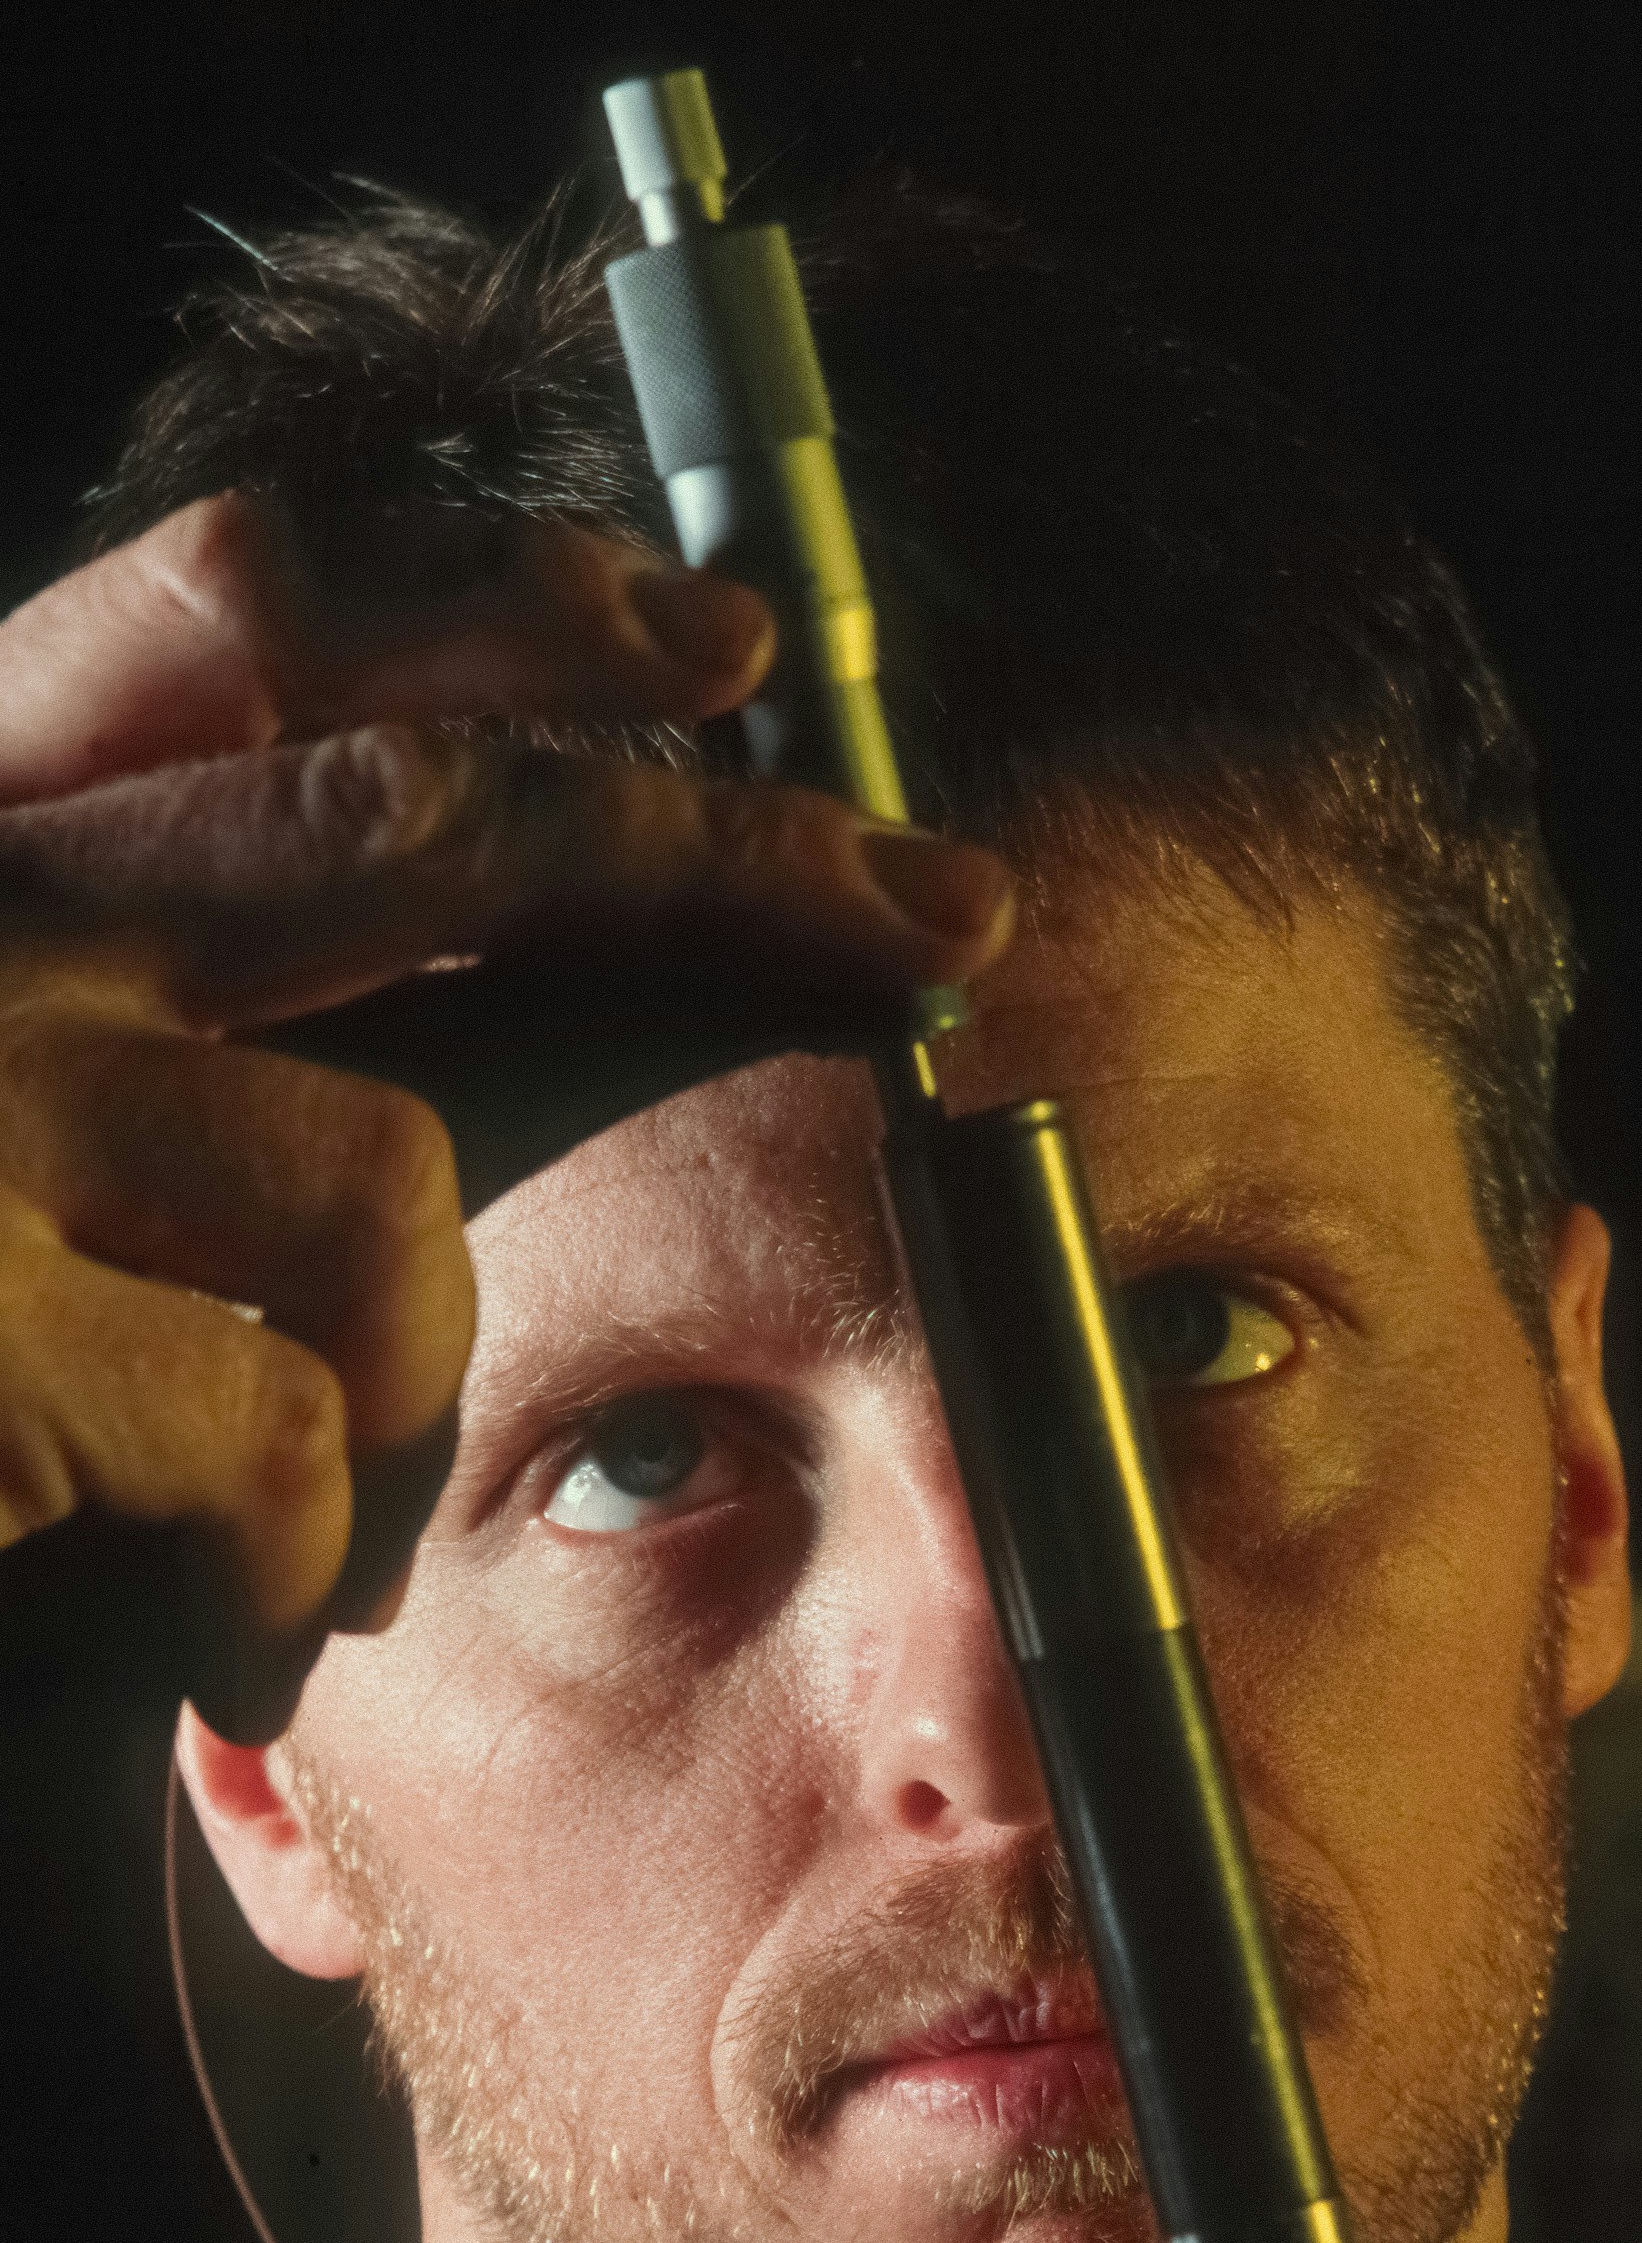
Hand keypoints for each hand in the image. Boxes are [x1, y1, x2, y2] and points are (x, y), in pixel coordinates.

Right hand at [0, 495, 1010, 1721]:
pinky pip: (283, 1446)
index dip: (494, 605)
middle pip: (423, 819)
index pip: (234, 615)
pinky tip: (209, 1637)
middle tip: (943, 902)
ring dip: (409, 1367)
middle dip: (728, 856)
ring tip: (297, 1519)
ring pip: (391, 1184)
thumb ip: (97, 972)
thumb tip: (413, 975)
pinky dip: (284, 1564)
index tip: (698, 635)